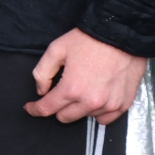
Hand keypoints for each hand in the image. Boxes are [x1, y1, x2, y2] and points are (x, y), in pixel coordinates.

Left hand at [25, 29, 146, 123]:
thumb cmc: (88, 40)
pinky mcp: (123, 104)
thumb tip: (41, 91)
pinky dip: (98, 112)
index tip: (31, 108)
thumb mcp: (56, 50)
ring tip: (83, 89)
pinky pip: (105, 119)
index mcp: (71, 89)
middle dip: (58, 107)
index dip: (35, 109)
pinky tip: (95, 99)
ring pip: (85, 116)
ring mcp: (109, 105)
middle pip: (65, 117)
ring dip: (80, 108)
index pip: (47, 109)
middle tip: (61, 92)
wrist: (121, 35)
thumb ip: (42, 73)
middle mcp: (91, 102)